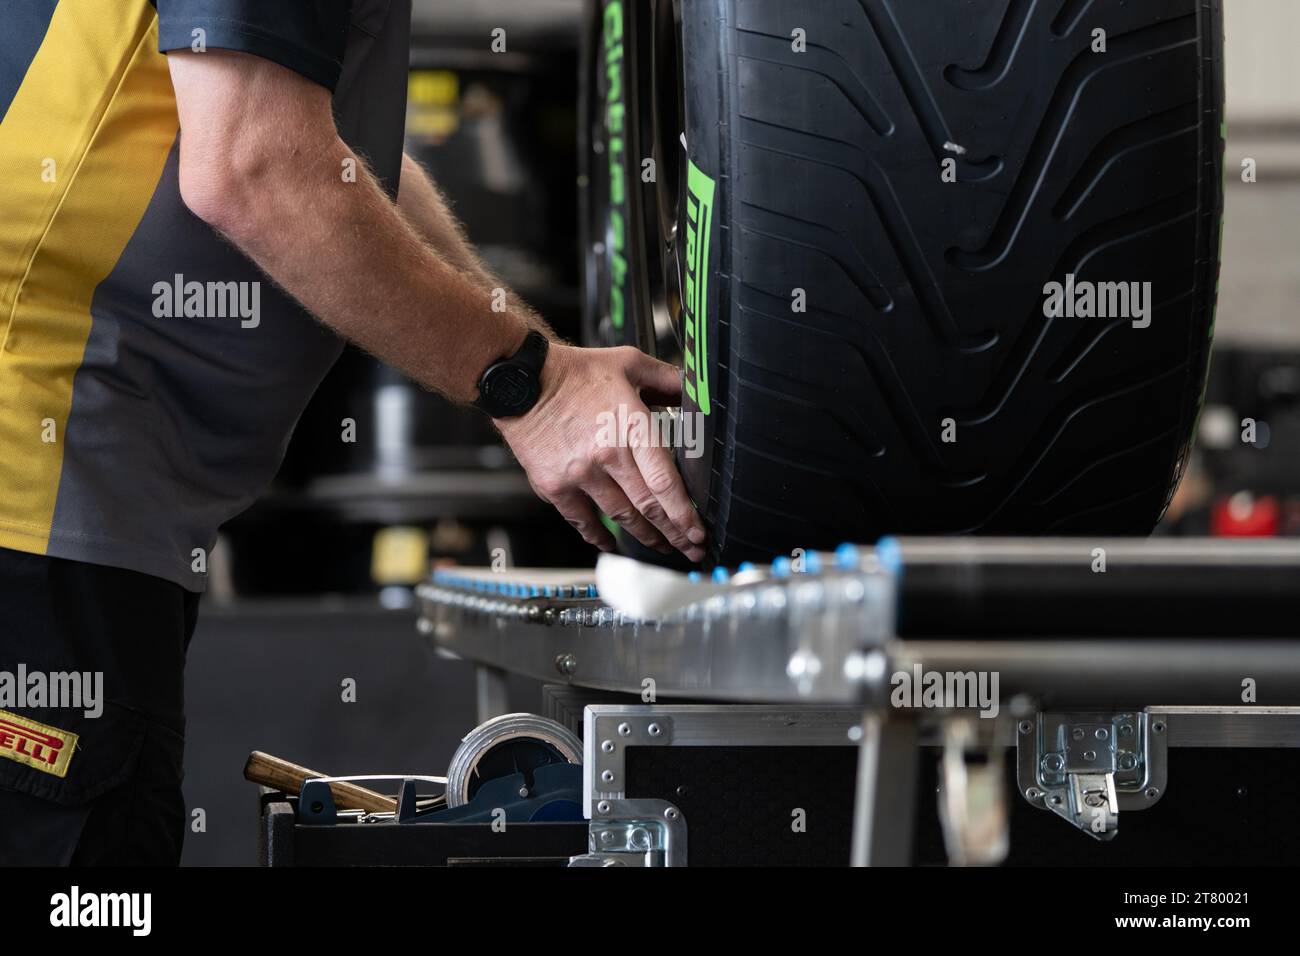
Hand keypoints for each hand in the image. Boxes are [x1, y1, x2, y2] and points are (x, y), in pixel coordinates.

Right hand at [496, 344, 707, 561]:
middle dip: (674, 534)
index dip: (685, 513)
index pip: (664, 482)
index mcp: (630, 426)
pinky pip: (581, 521)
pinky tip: (611, 543)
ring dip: (644, 537)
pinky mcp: (554, 486)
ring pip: (620, 517)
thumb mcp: (630, 363)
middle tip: (690, 548)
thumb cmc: (574, 372)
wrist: (521, 382)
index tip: (698, 531)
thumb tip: (695, 392)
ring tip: (661, 545)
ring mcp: (579, 474)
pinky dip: (598, 536)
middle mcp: (606, 455)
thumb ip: (667, 380)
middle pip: (648, 507)